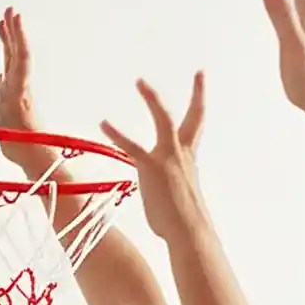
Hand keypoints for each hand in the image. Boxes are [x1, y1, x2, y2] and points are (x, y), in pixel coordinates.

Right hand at [0, 7, 55, 170]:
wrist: (34, 163)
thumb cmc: (33, 148)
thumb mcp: (28, 131)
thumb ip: (22, 119)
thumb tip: (16, 104)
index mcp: (22, 91)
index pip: (21, 58)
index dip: (18, 36)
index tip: (15, 15)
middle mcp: (16, 91)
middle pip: (14, 56)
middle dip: (11, 32)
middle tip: (9, 11)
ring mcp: (8, 101)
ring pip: (4, 68)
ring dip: (3, 48)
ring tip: (0, 28)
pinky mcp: (0, 114)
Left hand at [101, 73, 207, 242]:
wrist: (189, 232)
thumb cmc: (185, 223)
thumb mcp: (180, 197)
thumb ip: (171, 184)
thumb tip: (165, 189)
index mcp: (189, 159)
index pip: (197, 125)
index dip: (200, 100)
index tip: (201, 78)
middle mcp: (182, 154)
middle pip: (192, 117)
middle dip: (198, 93)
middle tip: (199, 72)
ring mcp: (169, 159)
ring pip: (164, 119)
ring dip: (152, 98)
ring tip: (141, 81)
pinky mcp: (152, 168)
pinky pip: (132, 146)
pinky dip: (116, 133)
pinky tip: (103, 122)